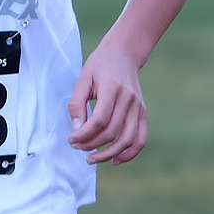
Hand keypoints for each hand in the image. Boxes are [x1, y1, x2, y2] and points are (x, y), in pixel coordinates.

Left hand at [67, 46, 147, 164]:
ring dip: (109, 154)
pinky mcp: (143, 112)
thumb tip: (77, 130)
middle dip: (91, 145)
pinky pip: (141, 138)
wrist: (124, 54)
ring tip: (92, 159)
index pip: (100, 120)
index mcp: (113, 89)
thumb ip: (77, 105)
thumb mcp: (82, 80)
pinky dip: (130, 152)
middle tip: (77, 147)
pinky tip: (115, 160)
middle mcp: (130, 99)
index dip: (84, 135)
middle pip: (113, 132)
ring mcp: (139, 106)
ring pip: (128, 139)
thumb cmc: (100, 66)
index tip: (71, 140)